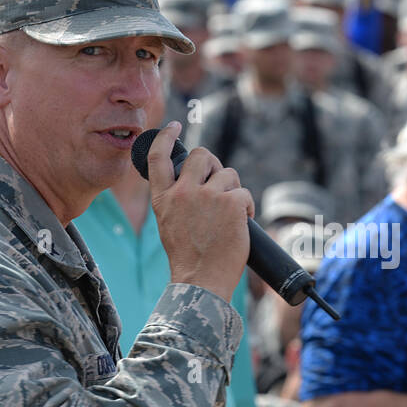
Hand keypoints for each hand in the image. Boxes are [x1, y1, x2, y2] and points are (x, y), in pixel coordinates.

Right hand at [149, 122, 252, 300]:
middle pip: (202, 156)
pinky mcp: (231, 204)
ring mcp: (207, 196)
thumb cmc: (189, 258)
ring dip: (234, 191)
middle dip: (214, 164)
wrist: (201, 280)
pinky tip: (243, 223)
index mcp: (163, 199)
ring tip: (232, 214)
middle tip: (221, 182)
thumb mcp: (170, 224)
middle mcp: (183, 193)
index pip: (158, 158)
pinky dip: (248, 207)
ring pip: (228, 174)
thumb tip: (197, 182)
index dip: (167, 138)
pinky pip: (244, 193)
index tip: (174, 126)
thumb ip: (177, 201)